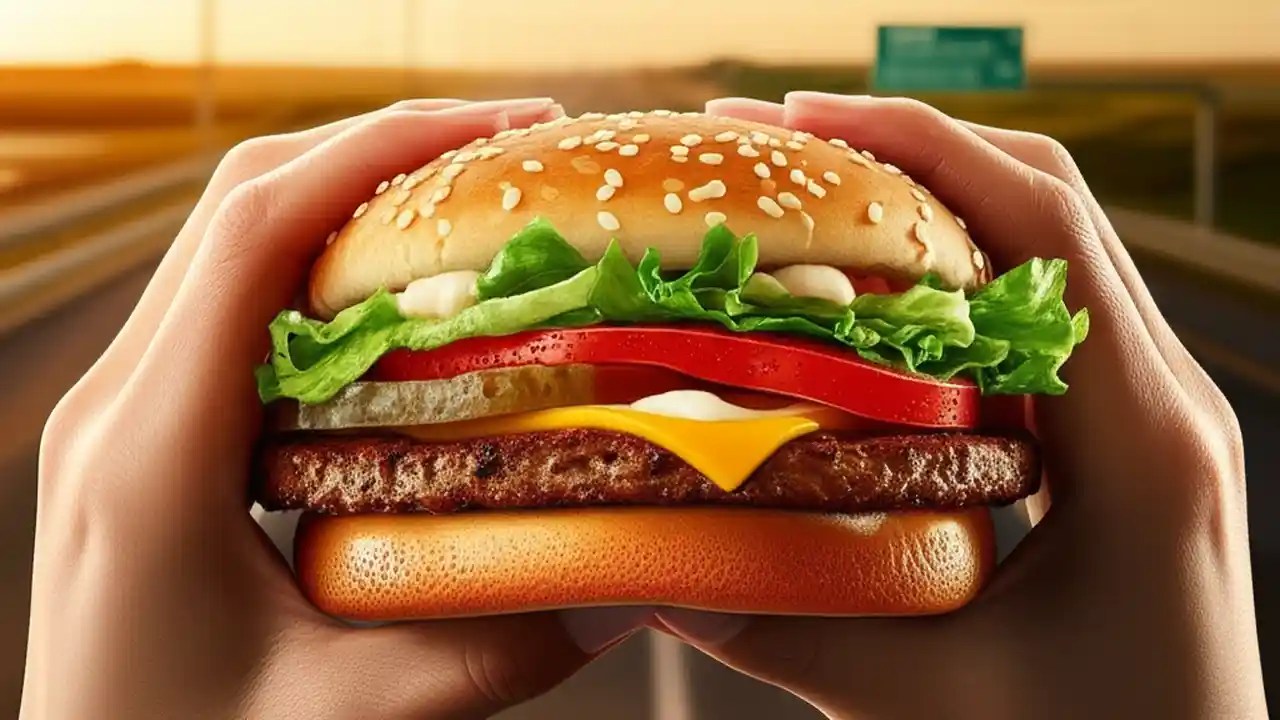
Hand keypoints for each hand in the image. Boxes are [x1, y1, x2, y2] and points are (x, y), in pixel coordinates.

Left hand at [23, 98, 645, 719]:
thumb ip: (487, 651)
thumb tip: (631, 581)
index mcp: (150, 455)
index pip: (260, 235)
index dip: (385, 153)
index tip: (507, 131)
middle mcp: (120, 408)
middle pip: (244, 206)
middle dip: (384, 150)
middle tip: (519, 149)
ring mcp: (124, 415)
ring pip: (234, 245)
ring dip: (353, 198)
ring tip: (477, 200)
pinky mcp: (146, 435)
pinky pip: (234, 306)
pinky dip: (327, 267)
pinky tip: (410, 300)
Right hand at [657, 93, 1265, 718]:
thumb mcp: (937, 703)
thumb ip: (795, 627)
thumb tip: (661, 569)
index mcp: (1142, 444)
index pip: (1038, 230)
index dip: (915, 149)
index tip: (791, 124)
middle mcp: (1164, 403)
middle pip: (1046, 208)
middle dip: (908, 152)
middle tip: (775, 145)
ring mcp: (1154, 417)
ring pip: (1048, 256)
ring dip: (932, 208)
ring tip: (810, 201)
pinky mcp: (1129, 443)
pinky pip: (1042, 324)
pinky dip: (953, 285)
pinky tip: (869, 306)